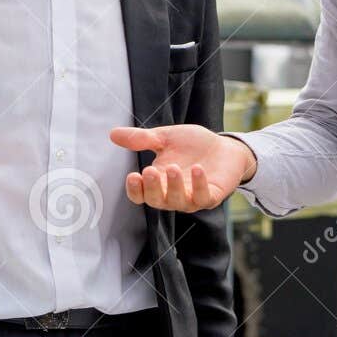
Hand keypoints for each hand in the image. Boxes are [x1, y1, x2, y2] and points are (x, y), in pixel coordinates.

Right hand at [108, 124, 254, 212]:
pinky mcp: (212, 196)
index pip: (141, 194)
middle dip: (152, 188)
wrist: (224, 146)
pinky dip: (199, 185)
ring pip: (179, 202)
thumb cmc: (193, 145)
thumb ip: (142, 139)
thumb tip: (113, 134)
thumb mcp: (165, 137)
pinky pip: (204, 198)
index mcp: (158, 182)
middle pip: (156, 201)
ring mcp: (192, 197)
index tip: (132, 176)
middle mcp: (173, 194)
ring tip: (172, 168)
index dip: (135, 190)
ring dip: (174, 186)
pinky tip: (197, 169)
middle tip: (149, 171)